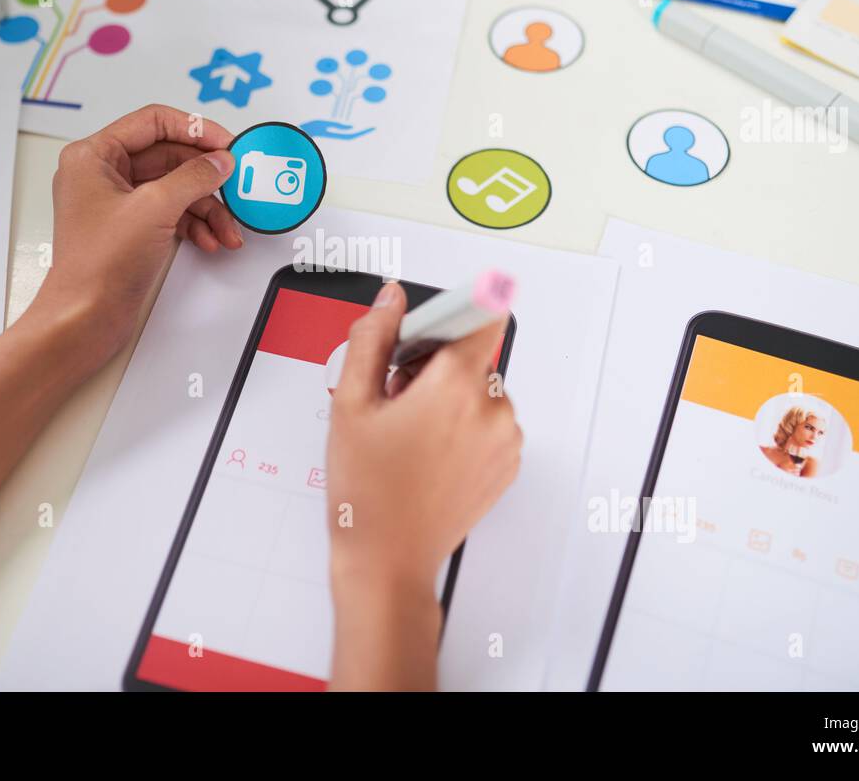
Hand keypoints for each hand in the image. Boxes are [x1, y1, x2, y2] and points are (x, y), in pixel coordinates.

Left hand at [28, 105, 242, 376]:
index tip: (226, 143)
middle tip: (236, 183)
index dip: (194, 129)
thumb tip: (219, 160)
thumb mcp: (155, 208)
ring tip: (229, 228)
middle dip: (205, 176)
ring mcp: (117, 203)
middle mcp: (102, 174)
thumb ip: (194, 177)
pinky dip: (194, 224)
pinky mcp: (130, 228)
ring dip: (206, 207)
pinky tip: (211, 240)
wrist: (85, 318)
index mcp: (93, 156)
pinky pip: (171, 212)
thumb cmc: (98, 264)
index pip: (152, 122)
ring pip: (175, 188)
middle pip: (168, 156)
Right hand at [326, 281, 521, 602]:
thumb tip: (391, 299)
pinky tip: (427, 450)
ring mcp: (505, 439)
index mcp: (458, 385)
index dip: (446, 318)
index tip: (426, 330)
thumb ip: (372, 337)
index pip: (481, 314)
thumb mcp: (351, 403)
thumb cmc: (368, 492)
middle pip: (472, 355)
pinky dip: (463, 425)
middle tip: (395, 398)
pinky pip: (489, 421)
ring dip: (449, 396)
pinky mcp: (507, 463)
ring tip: (408, 431)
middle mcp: (493, 409)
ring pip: (479, 389)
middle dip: (435, 364)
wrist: (387, 560)